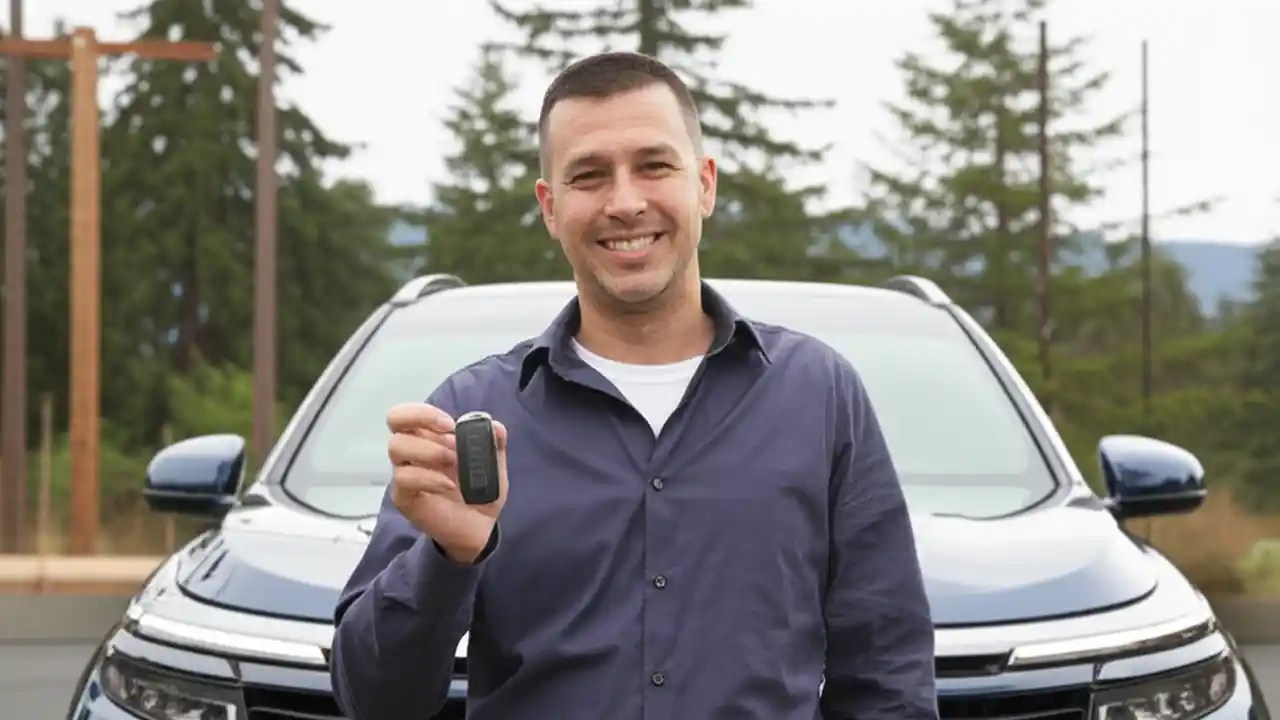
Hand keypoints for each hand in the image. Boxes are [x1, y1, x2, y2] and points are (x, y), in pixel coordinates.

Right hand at [386, 402, 508, 563]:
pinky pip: (404, 479)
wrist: (478, 528)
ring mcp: (405, 474)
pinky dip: (429, 477)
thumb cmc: (479, 492)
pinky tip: (449, 485)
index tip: (451, 424)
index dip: (424, 412)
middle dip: (423, 421)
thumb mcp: (493, 467)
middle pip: (395, 421)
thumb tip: (496, 427)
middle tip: (451, 437)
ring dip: (429, 450)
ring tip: (454, 462)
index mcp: (429, 438)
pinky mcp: (404, 497)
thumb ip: (494, 445)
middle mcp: (412, 452)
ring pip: (397, 447)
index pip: (408, 413)